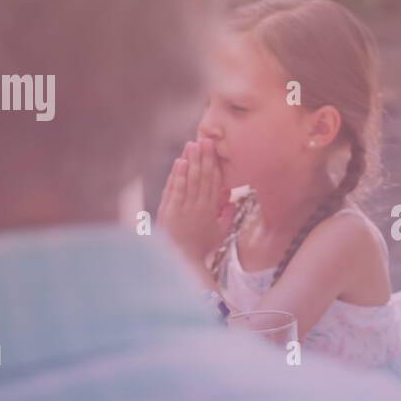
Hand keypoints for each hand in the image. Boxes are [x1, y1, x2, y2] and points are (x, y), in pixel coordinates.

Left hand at [156, 139, 233, 264]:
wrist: (181, 260)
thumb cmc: (201, 248)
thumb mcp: (220, 234)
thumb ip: (227, 216)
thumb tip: (231, 200)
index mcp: (211, 209)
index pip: (214, 182)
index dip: (214, 164)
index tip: (214, 150)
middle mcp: (198, 206)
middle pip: (202, 177)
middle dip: (204, 157)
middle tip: (205, 140)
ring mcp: (182, 207)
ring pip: (189, 180)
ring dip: (191, 161)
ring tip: (192, 145)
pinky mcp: (168, 210)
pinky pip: (174, 189)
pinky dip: (177, 175)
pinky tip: (179, 162)